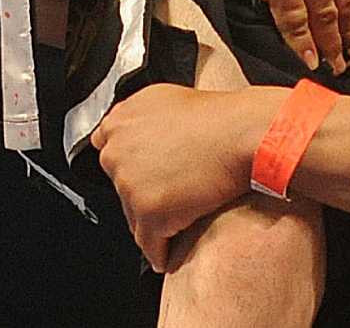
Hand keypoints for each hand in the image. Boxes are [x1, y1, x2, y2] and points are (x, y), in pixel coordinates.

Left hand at [90, 84, 276, 270]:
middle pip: (121, 187)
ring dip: (154, 222)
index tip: (144, 175)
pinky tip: (171, 252)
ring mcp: (131, 184)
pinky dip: (161, 251)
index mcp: (120, 122)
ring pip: (134, 219)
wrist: (243, 134)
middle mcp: (117, 152)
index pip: (106, 150)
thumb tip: (135, 134)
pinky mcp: (149, 213)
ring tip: (180, 218)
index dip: (131, 165)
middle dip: (142, 194)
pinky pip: (150, 245)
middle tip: (170, 194)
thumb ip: (140, 118)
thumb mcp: (166, 98)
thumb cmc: (219, 117)